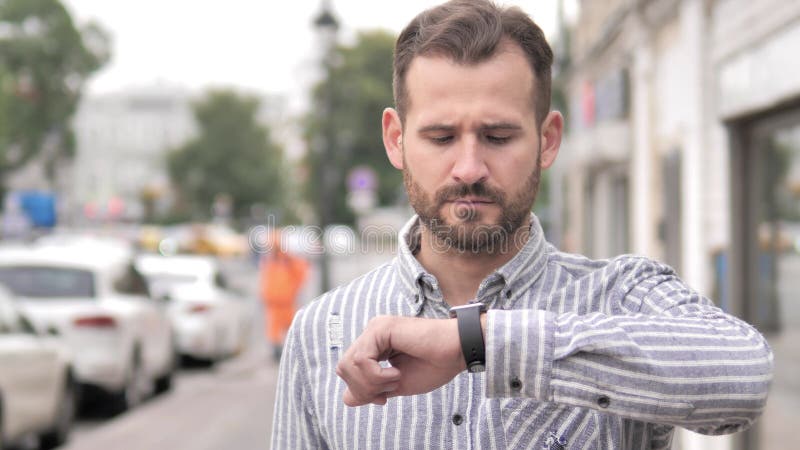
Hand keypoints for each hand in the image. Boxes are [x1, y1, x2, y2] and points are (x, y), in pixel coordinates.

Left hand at [335, 315, 465, 406]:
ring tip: (395, 380)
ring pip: (349, 365)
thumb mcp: (395, 385)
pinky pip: (361, 359)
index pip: (348, 371)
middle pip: (344, 368)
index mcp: (374, 346)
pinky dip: (377, 375)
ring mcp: (375, 328)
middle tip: (389, 390)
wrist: (456, 352)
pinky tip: (397, 373)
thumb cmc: (433, 366)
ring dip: (372, 382)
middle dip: (363, 389)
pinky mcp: (380, 328)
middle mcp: (371, 334)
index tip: (384, 397)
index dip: (361, 390)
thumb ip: (370, 390)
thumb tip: (346, 399)